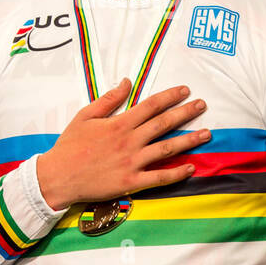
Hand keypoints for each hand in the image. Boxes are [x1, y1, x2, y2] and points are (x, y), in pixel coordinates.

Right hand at [35, 79, 209, 210]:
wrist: (58, 177)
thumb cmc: (70, 145)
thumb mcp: (85, 115)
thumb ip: (108, 99)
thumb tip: (127, 82)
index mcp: (119, 123)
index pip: (151, 106)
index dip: (170, 96)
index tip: (185, 90)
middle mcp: (129, 141)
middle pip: (164, 124)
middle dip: (186, 113)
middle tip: (203, 105)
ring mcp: (132, 162)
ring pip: (167, 149)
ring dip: (189, 140)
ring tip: (207, 133)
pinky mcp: (131, 182)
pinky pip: (159, 178)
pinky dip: (177, 173)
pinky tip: (191, 167)